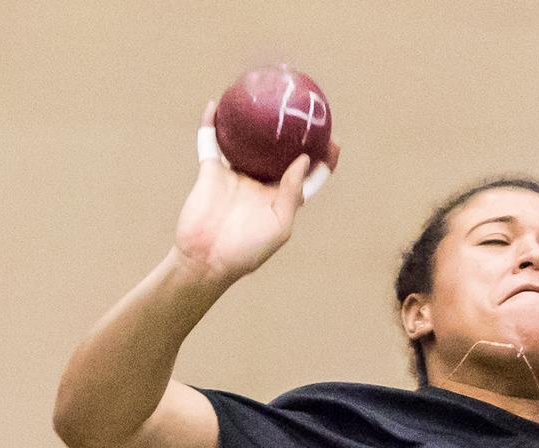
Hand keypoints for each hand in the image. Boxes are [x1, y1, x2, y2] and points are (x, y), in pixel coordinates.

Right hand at [172, 102, 338, 285]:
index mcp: (279, 199)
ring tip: (262, 96)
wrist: (205, 260)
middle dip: (292, 133)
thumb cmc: (246, 251)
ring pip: (245, 142)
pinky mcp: (211, 172)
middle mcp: (259, 184)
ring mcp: (235, 176)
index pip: (306, 177)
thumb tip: (304, 160)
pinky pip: (211, 143)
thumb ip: (292, 194)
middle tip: (304, 109)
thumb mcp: (278, 228)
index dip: (323, 161)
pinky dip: (210, 124)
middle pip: (278, 152)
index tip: (333, 142)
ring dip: (252, 122)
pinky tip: (216, 104)